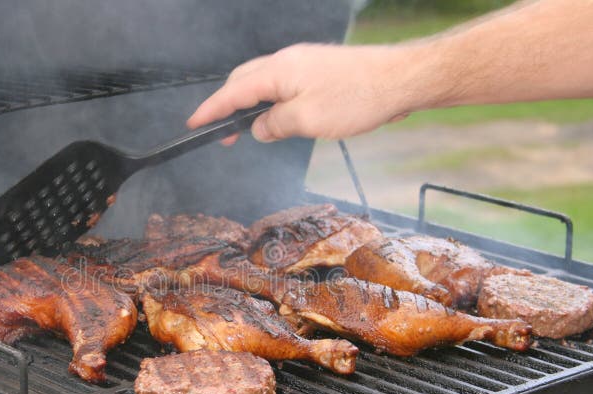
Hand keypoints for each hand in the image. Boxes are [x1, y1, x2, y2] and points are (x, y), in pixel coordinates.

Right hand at [187, 43, 416, 143]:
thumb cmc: (357, 98)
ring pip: (264, 82)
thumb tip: (259, 128)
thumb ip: (276, 125)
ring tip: (247, 129)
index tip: (193, 124)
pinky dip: (272, 100)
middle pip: (244, 80)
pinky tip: (279, 117)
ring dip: (251, 104)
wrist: (399, 80)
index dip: (211, 109)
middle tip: (220, 133)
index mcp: (279, 71)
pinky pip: (284, 84)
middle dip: (227, 105)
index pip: (233, 91)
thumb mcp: (307, 120)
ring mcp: (304, 63)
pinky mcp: (319, 70)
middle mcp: (287, 61)